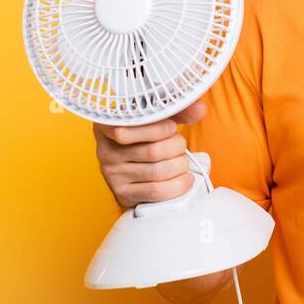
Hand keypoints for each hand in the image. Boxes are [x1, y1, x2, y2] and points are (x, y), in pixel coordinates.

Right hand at [92, 100, 207, 209]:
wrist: (134, 165)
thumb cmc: (145, 136)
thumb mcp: (155, 117)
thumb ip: (177, 110)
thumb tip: (199, 109)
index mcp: (106, 126)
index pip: (126, 131)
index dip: (158, 129)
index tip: (172, 127)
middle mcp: (104, 151)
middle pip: (152, 151)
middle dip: (177, 147)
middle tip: (180, 145)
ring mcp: (112, 175)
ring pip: (158, 171)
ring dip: (180, 166)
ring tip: (181, 161)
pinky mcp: (124, 194)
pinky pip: (157, 191)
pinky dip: (178, 185)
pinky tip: (184, 178)